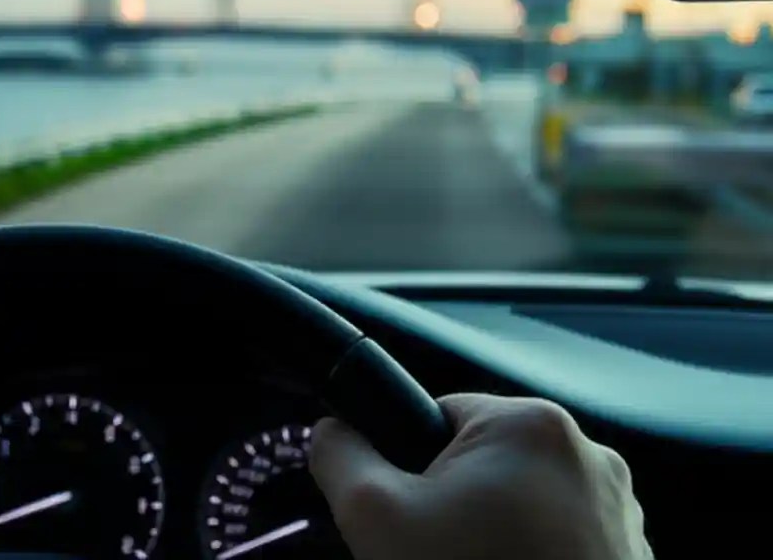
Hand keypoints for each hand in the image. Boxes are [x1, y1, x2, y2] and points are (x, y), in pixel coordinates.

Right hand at [310, 393, 651, 559]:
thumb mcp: (372, 515)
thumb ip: (340, 455)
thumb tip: (332, 432)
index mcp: (530, 424)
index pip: (439, 415)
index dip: (410, 466)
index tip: (413, 514)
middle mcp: (588, 454)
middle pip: (482, 462)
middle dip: (454, 505)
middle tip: (440, 553)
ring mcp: (618, 508)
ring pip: (521, 503)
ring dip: (493, 534)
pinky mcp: (628, 554)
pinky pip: (560, 539)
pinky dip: (530, 557)